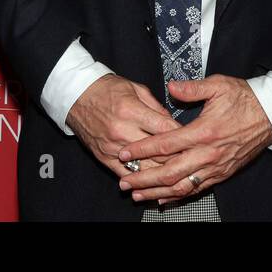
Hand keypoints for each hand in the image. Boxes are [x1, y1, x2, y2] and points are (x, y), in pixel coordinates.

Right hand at [66, 74, 180, 178]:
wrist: (77, 95)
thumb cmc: (106, 89)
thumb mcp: (136, 88)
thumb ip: (156, 107)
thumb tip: (172, 123)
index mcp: (132, 111)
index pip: (165, 130)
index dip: (182, 136)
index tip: (194, 140)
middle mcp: (122, 131)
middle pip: (157, 152)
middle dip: (177, 156)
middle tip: (191, 158)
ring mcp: (112, 147)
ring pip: (144, 166)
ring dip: (161, 171)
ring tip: (177, 172)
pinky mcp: (104, 157)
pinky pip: (125, 174)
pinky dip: (140, 180)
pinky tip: (152, 183)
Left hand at [117, 75, 271, 204]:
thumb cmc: (245, 98)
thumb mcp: (218, 85)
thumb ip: (192, 88)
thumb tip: (171, 87)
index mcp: (204, 131)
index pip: (166, 144)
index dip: (142, 150)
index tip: (124, 153)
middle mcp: (208, 153)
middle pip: (169, 172)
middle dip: (143, 178)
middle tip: (124, 181)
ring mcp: (215, 167)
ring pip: (181, 186)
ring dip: (157, 192)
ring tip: (137, 194)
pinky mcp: (222, 173)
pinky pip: (197, 189)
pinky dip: (178, 196)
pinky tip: (163, 199)